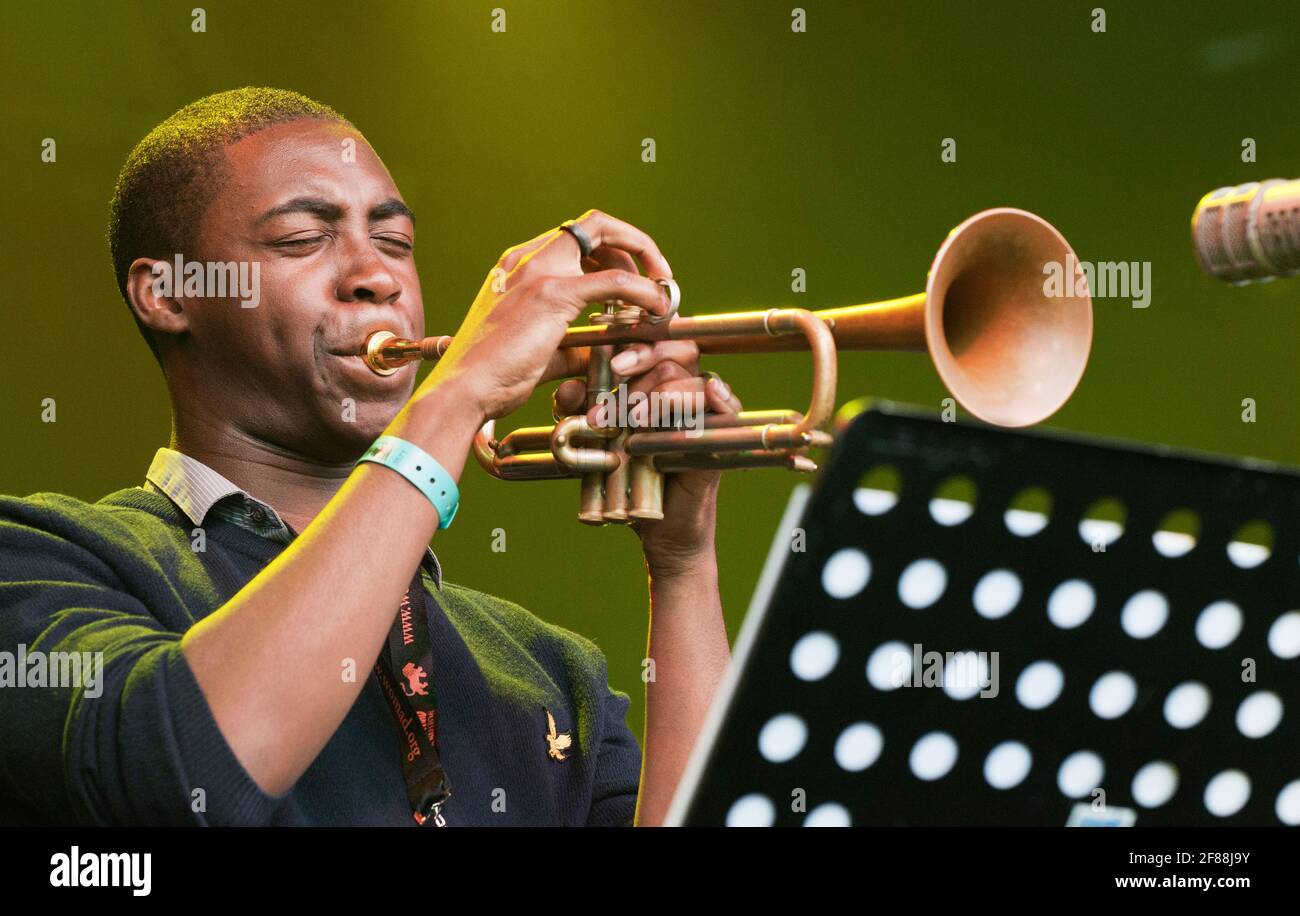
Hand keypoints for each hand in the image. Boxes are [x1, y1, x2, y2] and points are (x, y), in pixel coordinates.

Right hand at [416, 210, 674, 421]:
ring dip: (643, 256)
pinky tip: (658, 308)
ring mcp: (539, 272)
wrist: (464, 390)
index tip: (634, 279)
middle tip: (657, 279)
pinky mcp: (553, 294)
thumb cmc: (493, 378)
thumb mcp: (539, 353)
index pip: (575, 238)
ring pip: (605, 233)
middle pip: (594, 225)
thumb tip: (601, 351)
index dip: (613, 253)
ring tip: (662, 289)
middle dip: (634, 246)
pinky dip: (644, 289)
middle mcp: (527, 258)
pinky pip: (614, 280)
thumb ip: (570, 346)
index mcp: (518, 267)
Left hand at [551, 245, 743, 576]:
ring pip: (692, 378)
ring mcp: (707, 408)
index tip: (611, 363)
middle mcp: (685, 388)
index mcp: (656, 381)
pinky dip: (714, 395)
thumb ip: (582, 413)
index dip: (635, 343)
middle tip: (619, 378)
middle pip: (676, 352)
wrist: (658, 524)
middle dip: (644, 361)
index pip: (654, 342)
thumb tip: (566, 390)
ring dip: (661, 393)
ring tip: (635, 417)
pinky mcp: (724, 431)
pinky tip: (707, 393)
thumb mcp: (598, 440)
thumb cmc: (629, 476)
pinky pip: (725, 403)